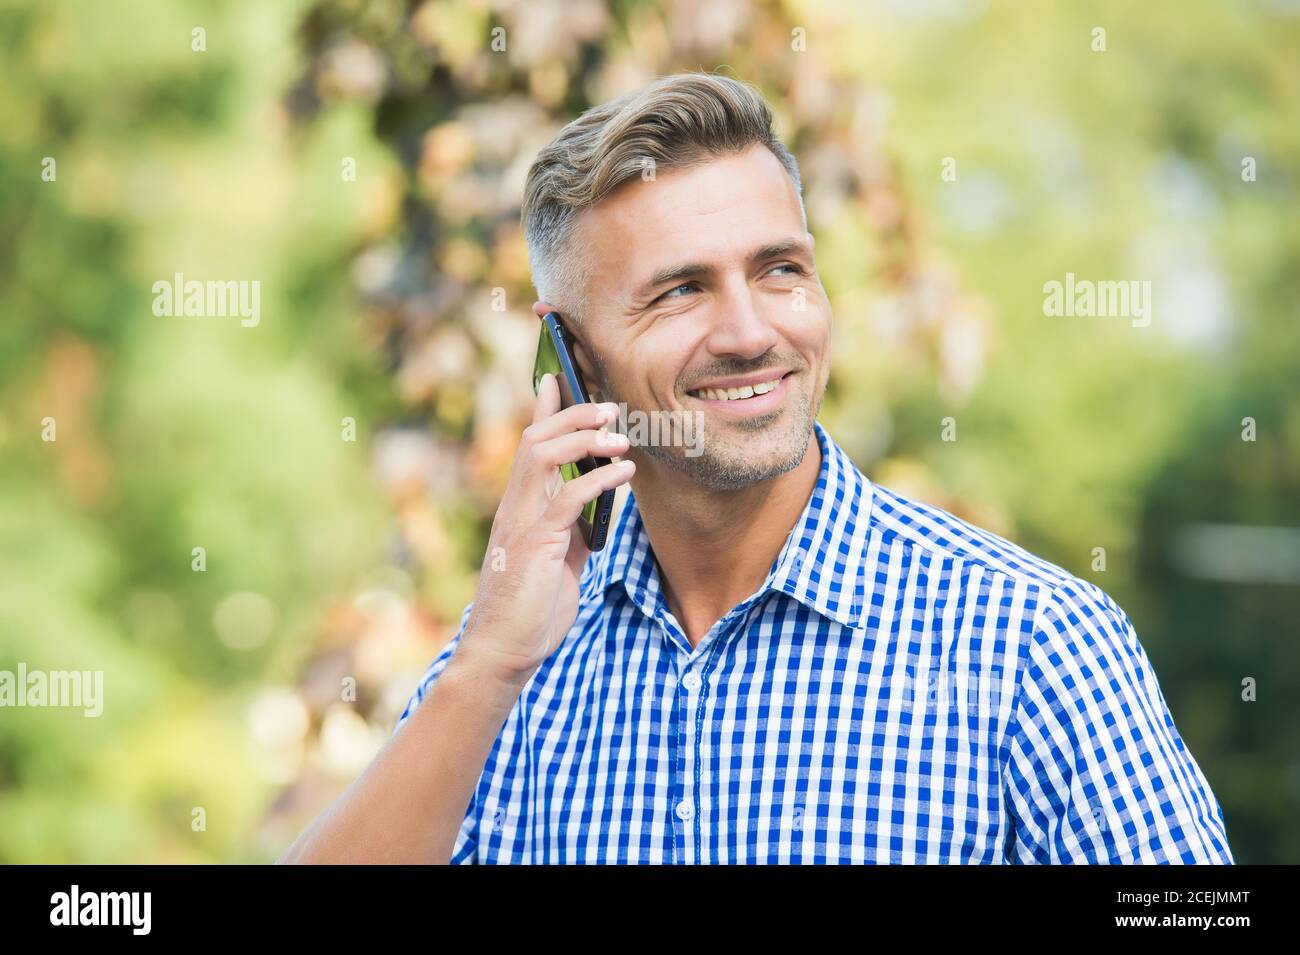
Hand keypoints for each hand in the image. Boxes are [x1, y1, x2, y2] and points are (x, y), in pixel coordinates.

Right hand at [457, 373, 633, 682]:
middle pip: (535, 438)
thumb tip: (597, 507)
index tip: (559, 375)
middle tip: (610, 404)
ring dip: (584, 438)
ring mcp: (522, 523)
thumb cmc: (531, 608)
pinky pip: (567, 499)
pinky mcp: (536, 545)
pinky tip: (624, 473)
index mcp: (518, 507)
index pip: (528, 444)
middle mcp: (515, 507)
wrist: (504, 651)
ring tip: (620, 434)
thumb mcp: (557, 559)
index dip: (543, 408)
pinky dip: (600, 480)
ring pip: (544, 457)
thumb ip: (570, 529)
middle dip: (572, 414)